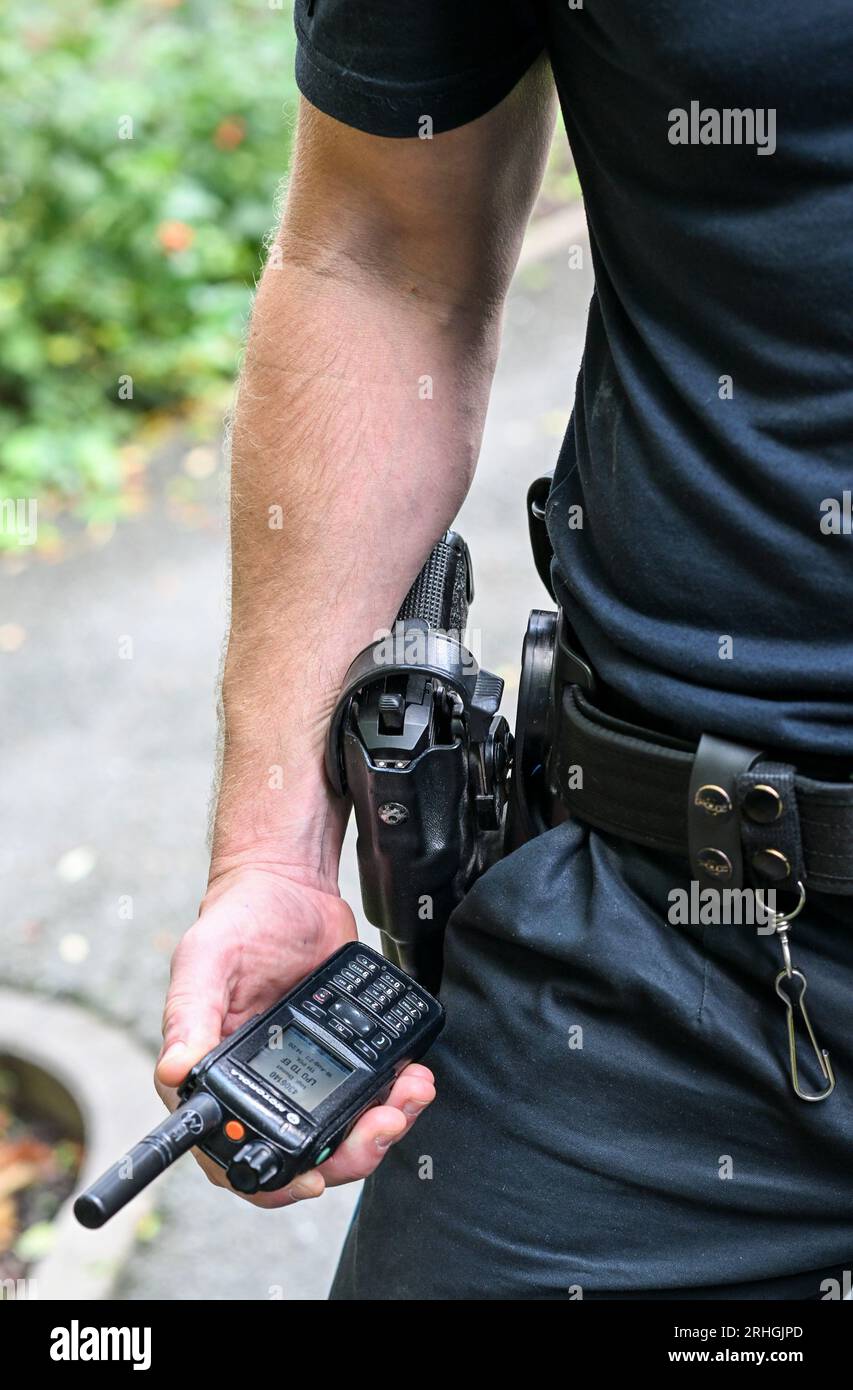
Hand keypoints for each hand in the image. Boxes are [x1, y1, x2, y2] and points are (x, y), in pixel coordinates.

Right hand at [155, 865, 435, 1206]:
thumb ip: (190, 1015)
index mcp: (215, 1078)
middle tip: (383, 1125)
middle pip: (304, 1155)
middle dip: (350, 1154)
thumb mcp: (205, 962)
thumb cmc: (237, 921)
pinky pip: (372, 1094)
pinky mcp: (343, 1054)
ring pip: (345, 1132)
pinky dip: (397, 1096)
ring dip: (383, 1126)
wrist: (290, 885)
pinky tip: (414, 1078)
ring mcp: (306, 1073)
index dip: (271, 1181)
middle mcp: (260, 1086)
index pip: (233, 1155)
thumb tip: (175, 1071)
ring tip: (410, 1094)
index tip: (311, 1179)